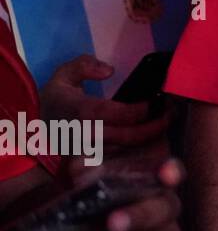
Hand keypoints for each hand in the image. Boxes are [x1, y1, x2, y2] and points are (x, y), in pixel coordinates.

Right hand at [39, 56, 170, 168]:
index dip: (145, 109)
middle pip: (131, 136)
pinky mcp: (90, 164)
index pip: (123, 114)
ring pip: (128, 150)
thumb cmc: (56, 100)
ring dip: (149, 139)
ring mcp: (90, 153)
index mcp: (83, 112)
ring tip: (166, 124)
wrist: (31, 131)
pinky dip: (137, 151)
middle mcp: (88, 135)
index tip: (160, 101)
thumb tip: (109, 71)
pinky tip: (150, 140)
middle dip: (156, 126)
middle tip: (172, 114)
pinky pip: (120, 160)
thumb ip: (83, 65)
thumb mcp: (64, 75)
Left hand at [66, 158, 183, 230]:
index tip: (167, 174)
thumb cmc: (86, 201)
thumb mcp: (79, 179)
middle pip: (165, 208)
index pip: (170, 169)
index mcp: (149, 178)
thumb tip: (85, 171)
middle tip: (113, 224)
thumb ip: (83, 169)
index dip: (171, 171)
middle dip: (140, 216)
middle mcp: (164, 204)